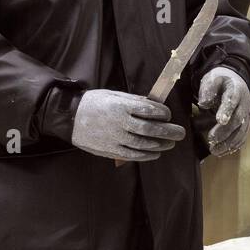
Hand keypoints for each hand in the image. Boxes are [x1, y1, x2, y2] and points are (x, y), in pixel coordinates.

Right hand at [70, 89, 184, 160]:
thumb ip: (134, 100)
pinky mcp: (110, 150)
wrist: (69, 118)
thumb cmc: (93, 103)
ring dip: (161, 145)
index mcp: (121, 105)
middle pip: (150, 129)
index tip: (168, 115)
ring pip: (144, 144)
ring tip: (170, 143)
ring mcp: (115, 138)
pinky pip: (133, 155)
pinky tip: (156, 153)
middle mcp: (119, 122)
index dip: (163, 113)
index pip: (149, 110)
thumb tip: (154, 105)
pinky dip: (147, 155)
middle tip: (180, 133)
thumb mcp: (113, 94)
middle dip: (169, 132)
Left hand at [197, 67, 249, 156]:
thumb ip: (208, 89)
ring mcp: (249, 114)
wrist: (236, 82)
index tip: (219, 120)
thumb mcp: (212, 79)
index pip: (233, 100)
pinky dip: (234, 146)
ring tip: (215, 151)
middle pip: (238, 119)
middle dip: (225, 132)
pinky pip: (244, 136)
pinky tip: (223, 151)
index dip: (227, 110)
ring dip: (229, 143)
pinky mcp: (248, 123)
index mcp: (237, 89)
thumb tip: (203, 104)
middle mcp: (246, 103)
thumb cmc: (220, 81)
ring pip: (242, 131)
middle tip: (211, 140)